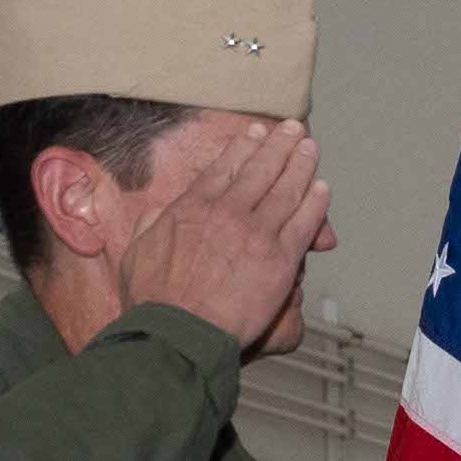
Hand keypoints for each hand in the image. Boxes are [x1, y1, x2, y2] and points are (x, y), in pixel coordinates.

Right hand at [118, 116, 334, 354]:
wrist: (178, 331)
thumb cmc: (155, 302)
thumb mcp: (137, 251)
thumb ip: (152, 223)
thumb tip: (159, 212)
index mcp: (192, 207)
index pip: (224, 167)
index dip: (244, 147)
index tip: (256, 134)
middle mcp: (226, 212)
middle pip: (260, 168)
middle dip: (278, 144)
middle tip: (291, 129)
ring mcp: (255, 233)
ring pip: (286, 189)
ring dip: (301, 164)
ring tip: (310, 148)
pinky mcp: (278, 259)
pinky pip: (304, 223)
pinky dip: (315, 203)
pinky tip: (323, 190)